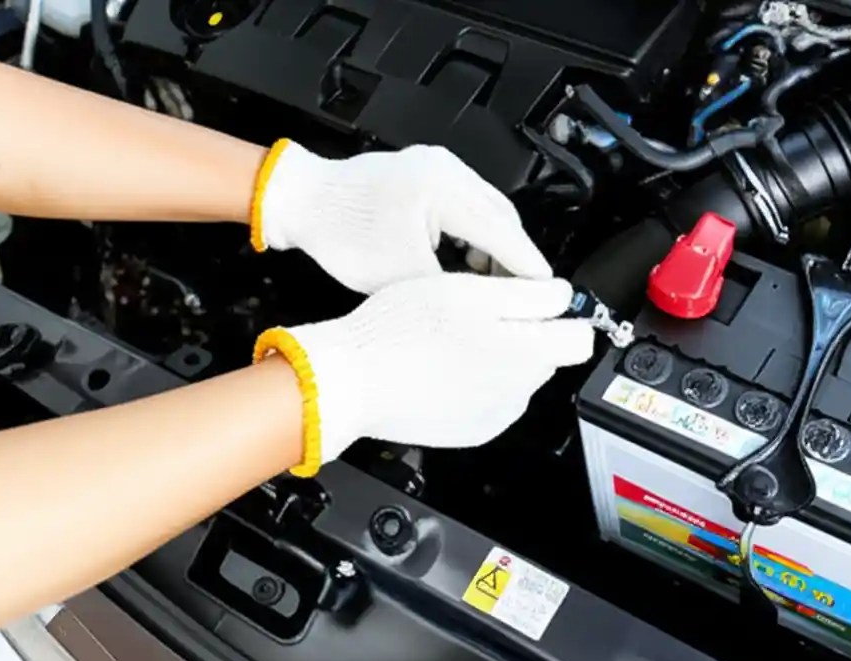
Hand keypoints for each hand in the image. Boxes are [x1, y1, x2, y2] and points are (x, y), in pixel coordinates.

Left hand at [252, 141, 550, 291]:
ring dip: (494, 244)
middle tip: (520, 294)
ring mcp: (439, 165)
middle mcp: (446, 169)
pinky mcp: (429, 170)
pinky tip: (466, 257)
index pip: (504, 233)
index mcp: (442, 190)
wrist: (303, 200)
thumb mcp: (399, 277)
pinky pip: (469, 201)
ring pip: (488, 209)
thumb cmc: (338, 232)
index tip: (547, 292)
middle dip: (514, 257)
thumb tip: (486, 305)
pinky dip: (475, 230)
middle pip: (503, 218)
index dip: (528, 267)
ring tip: (489, 281)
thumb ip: (450, 288)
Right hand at [253, 274, 592, 475]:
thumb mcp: (470, 292)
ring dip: (496, 355)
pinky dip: (472, 381)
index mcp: (525, 356)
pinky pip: (487, 398)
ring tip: (450, 337)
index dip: (561, 313)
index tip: (538, 302)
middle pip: (545, 355)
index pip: (579, 338)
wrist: (350, 382)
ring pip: (514, 376)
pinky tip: (440, 365)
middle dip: (522, 333)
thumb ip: (529, 296)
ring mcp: (493, 416)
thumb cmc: (399, 333)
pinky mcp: (468, 430)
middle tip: (475, 312)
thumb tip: (563, 297)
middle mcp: (517, 394)